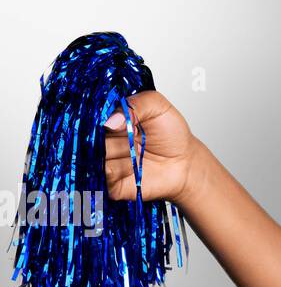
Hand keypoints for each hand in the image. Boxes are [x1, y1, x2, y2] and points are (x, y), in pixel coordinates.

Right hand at [102, 90, 204, 206]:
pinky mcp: (108, 182)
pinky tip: (134, 166)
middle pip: (91, 137)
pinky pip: (104, 174)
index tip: (125, 120)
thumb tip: (112, 120)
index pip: (91, 116)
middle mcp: (102, 141)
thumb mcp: (158, 107)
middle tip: (137, 136)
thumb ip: (138, 104)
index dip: (107, 118)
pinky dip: (121, 168)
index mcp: (110, 120)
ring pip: (97, 155)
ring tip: (139, 150)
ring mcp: (103, 162)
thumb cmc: (170, 134)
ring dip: (122, 151)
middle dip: (117, 135)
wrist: (184, 162)